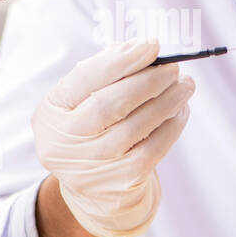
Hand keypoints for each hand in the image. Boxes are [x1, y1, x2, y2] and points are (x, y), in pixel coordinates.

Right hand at [32, 40, 194, 236]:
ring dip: (167, 100)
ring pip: (136, 126)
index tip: (150, 45)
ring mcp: (92, 166)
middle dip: (147, 81)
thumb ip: (104, 74)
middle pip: (109, 104)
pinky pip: (154, 148)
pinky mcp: (122, 181)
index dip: (120, 60)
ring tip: (184, 85)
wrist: (94, 190)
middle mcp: (64, 143)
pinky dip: (172, 125)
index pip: (84, 79)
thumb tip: (143, 49)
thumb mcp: (80, 103)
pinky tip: (180, 110)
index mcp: (51, 113)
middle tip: (173, 68)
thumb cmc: (91, 131)